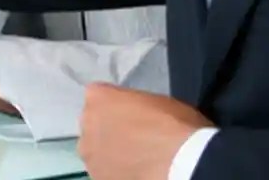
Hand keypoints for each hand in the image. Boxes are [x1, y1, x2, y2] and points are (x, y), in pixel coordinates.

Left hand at [78, 84, 212, 179]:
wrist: (182, 165)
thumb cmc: (175, 127)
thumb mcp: (159, 101)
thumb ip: (136, 105)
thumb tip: (138, 115)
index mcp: (97, 97)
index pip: (99, 95)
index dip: (116, 105)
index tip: (131, 113)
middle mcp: (86, 124)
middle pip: (94, 124)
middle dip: (109, 129)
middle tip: (134, 137)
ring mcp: (89, 154)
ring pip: (96, 151)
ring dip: (110, 153)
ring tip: (137, 160)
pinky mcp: (97, 178)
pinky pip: (105, 172)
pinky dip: (116, 172)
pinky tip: (136, 173)